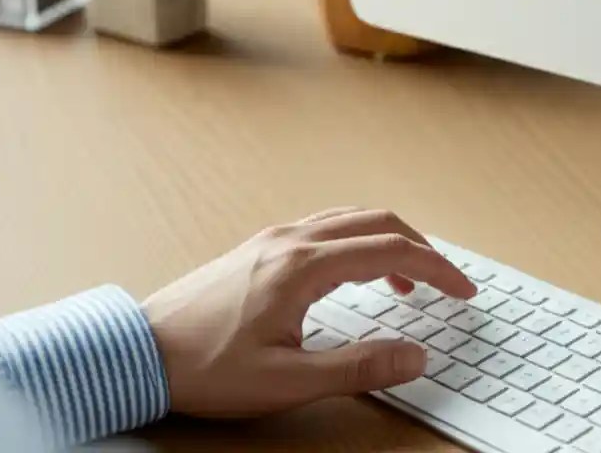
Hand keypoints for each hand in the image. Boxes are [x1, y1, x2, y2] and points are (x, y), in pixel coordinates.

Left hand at [142, 207, 476, 417]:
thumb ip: (358, 368)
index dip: (438, 269)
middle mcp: (291, 240)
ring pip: (351, 219)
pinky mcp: (259, 247)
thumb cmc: (204, 367)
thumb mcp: (287, 381)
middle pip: (377, 222)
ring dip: (390, 240)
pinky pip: (326, 226)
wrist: (138, 353)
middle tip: (446, 281)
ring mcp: (273, 238)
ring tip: (409, 280)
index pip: (392, 251)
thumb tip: (414, 356)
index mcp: (303, 266)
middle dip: (423, 248)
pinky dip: (359, 240)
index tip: (462, 290)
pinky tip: (356, 270)